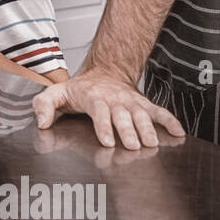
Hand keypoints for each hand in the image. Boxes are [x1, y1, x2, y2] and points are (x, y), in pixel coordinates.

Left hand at [31, 69, 185, 149]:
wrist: (103, 73)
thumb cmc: (78, 90)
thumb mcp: (55, 93)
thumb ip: (43, 106)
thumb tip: (42, 122)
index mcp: (93, 97)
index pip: (99, 111)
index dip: (103, 126)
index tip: (107, 141)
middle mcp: (114, 99)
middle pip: (122, 115)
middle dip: (128, 130)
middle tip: (132, 146)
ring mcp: (130, 102)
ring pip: (141, 114)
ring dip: (148, 128)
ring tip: (152, 143)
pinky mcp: (142, 104)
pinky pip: (158, 111)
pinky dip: (169, 121)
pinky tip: (178, 133)